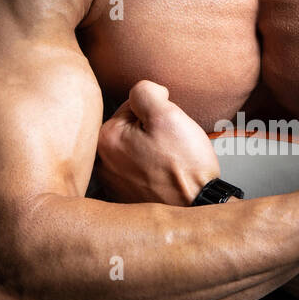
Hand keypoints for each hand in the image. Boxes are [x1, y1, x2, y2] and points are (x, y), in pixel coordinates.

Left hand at [95, 81, 220, 205]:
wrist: (197, 208)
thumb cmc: (185, 166)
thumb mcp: (168, 116)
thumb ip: (146, 92)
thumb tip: (143, 91)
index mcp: (107, 138)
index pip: (130, 106)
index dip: (156, 113)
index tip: (169, 130)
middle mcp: (102, 162)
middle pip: (130, 128)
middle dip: (151, 131)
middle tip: (172, 147)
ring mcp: (112, 182)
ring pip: (134, 149)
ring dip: (151, 150)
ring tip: (170, 163)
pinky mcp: (123, 197)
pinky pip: (136, 171)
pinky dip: (150, 171)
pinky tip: (165, 178)